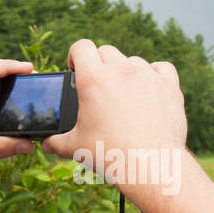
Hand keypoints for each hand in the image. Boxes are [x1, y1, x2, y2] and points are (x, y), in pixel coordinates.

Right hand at [42, 40, 188, 211]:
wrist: (150, 165)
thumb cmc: (110, 155)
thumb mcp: (76, 147)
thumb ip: (56, 142)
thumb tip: (45, 144)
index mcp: (93, 78)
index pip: (81, 47)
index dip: (76, 56)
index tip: (77, 69)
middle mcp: (121, 70)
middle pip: (106, 51)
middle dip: (100, 65)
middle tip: (100, 88)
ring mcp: (147, 75)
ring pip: (132, 61)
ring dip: (126, 73)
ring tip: (125, 97)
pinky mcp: (169, 85)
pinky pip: (161, 68)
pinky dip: (155, 76)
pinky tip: (150, 90)